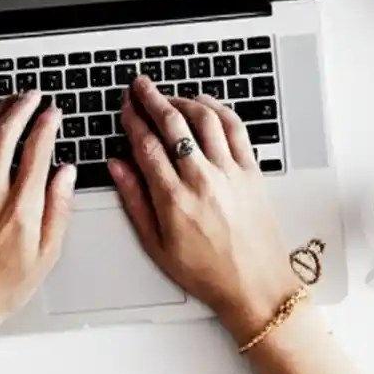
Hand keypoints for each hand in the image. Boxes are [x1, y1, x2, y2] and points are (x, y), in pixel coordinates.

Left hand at [0, 91, 76, 334]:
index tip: (52, 113)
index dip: (46, 124)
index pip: (36, 150)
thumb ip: (58, 210)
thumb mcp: (45, 256)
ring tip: (4, 105)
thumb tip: (65, 174)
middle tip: (31, 96)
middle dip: (21, 107)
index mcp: (19, 208)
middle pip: (4, 133)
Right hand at [108, 76, 300, 340]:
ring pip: (205, 119)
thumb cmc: (207, 273)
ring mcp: (230, 173)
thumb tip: (117, 167)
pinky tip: (205, 105)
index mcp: (174, 199)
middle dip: (152, 99)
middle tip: (140, 86)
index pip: (146, 145)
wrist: (256, 287)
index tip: (125, 107)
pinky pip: (236, 129)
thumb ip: (134, 201)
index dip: (132, 120)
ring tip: (169, 96)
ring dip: (183, 101)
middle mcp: (202, 180)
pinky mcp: (252, 172)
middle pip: (173, 123)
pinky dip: (219, 110)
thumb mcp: (156, 244)